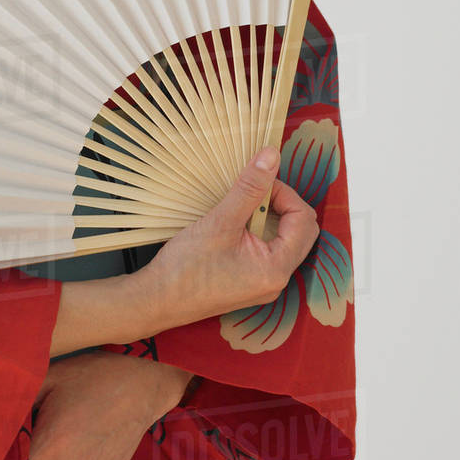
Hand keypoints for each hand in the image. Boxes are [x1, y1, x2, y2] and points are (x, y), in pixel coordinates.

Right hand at [141, 146, 319, 328]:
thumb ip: (249, 189)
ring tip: (240, 210)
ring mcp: (263, 285)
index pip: (304, 220)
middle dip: (281, 207)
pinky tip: (234, 229)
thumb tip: (270, 157)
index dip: (284, 194)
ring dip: (268, 220)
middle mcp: (277, 281)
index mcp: (276, 268)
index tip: (258, 183)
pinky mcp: (249, 285)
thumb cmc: (185, 268)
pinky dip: (257, 234)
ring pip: (283, 242)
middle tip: (253, 194)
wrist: (156, 301)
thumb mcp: (219, 222)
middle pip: (300, 232)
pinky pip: (266, 254)